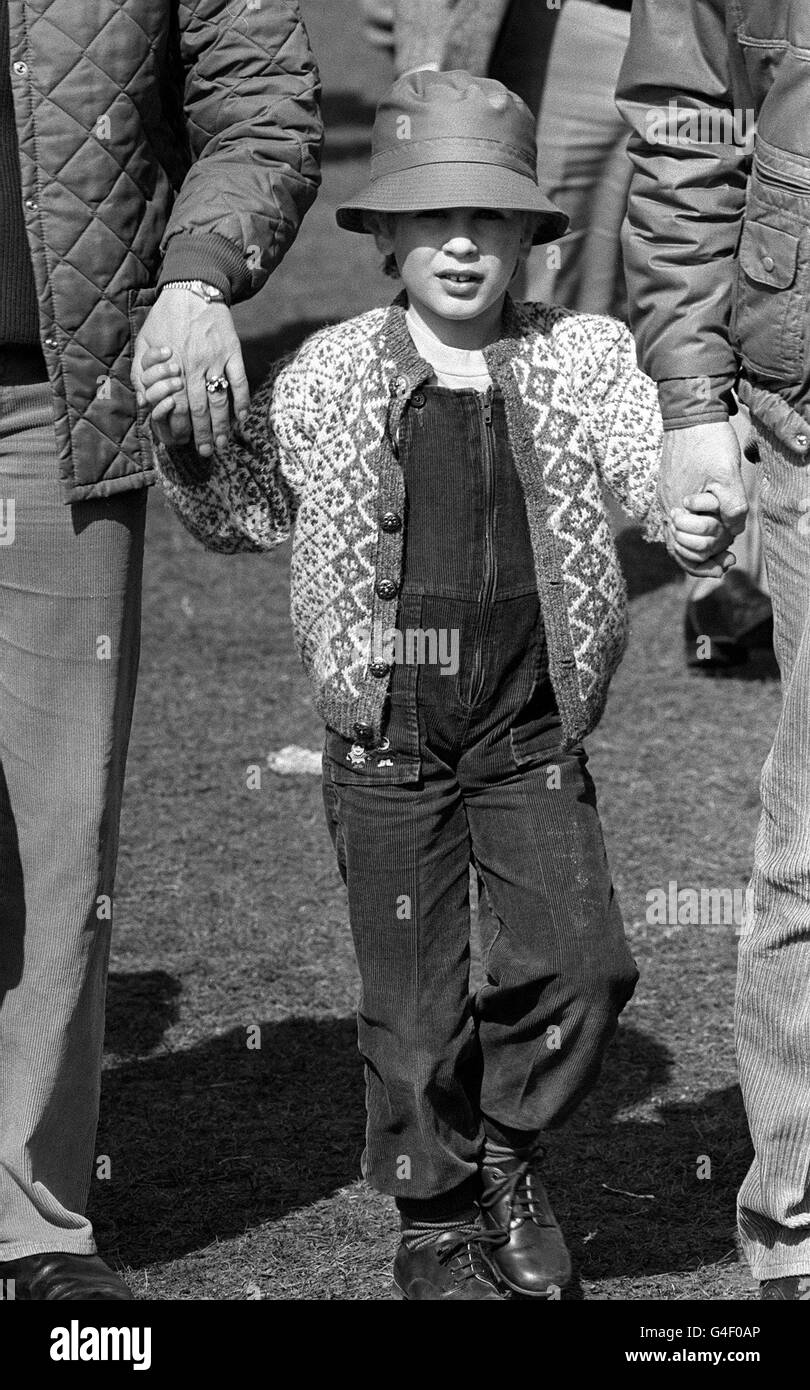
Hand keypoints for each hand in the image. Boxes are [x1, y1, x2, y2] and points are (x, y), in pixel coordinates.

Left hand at [132, 287, 249, 456]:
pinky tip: (241, 418)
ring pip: (220, 399)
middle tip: (205, 452)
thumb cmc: (164, 317)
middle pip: (199, 408)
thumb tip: (144, 402)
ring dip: (222, 425)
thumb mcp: (144, 343)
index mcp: (172, 366)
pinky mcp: (232, 351)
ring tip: (222, 443)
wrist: (192, 287)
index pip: (177, 406)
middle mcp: (194, 365)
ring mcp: (216, 359)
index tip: (182, 442)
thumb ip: (142, 373)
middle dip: (202, 434)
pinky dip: (242, 401)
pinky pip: (240, 381)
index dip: (180, 427)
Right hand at [659, 421, 747, 576]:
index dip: (708, 561)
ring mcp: (668, 499)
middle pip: (684, 548)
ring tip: (722, 544)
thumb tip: (733, 529)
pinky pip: (679, 519)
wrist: (690, 413)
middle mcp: (668, 508)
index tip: (727, 560)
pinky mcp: (671, 490)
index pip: (688, 552)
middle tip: (728, 550)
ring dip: (702, 543)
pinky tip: (708, 525)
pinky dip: (693, 528)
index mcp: (679, 509)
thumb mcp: (729, 475)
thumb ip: (733, 507)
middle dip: (709, 551)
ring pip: (680, 536)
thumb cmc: (709, 442)